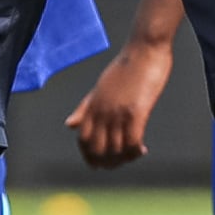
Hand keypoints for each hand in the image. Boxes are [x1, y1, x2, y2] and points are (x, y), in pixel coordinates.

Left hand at [67, 40, 171, 169]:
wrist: (145, 49)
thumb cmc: (126, 67)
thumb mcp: (100, 87)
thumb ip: (85, 108)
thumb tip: (69, 125)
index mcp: (92, 105)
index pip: (83, 140)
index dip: (89, 156)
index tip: (100, 165)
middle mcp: (102, 111)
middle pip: (98, 149)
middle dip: (108, 162)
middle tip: (121, 163)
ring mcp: (118, 112)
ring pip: (116, 149)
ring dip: (124, 159)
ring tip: (134, 156)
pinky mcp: (136, 111)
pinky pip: (132, 141)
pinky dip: (136, 151)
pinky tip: (142, 150)